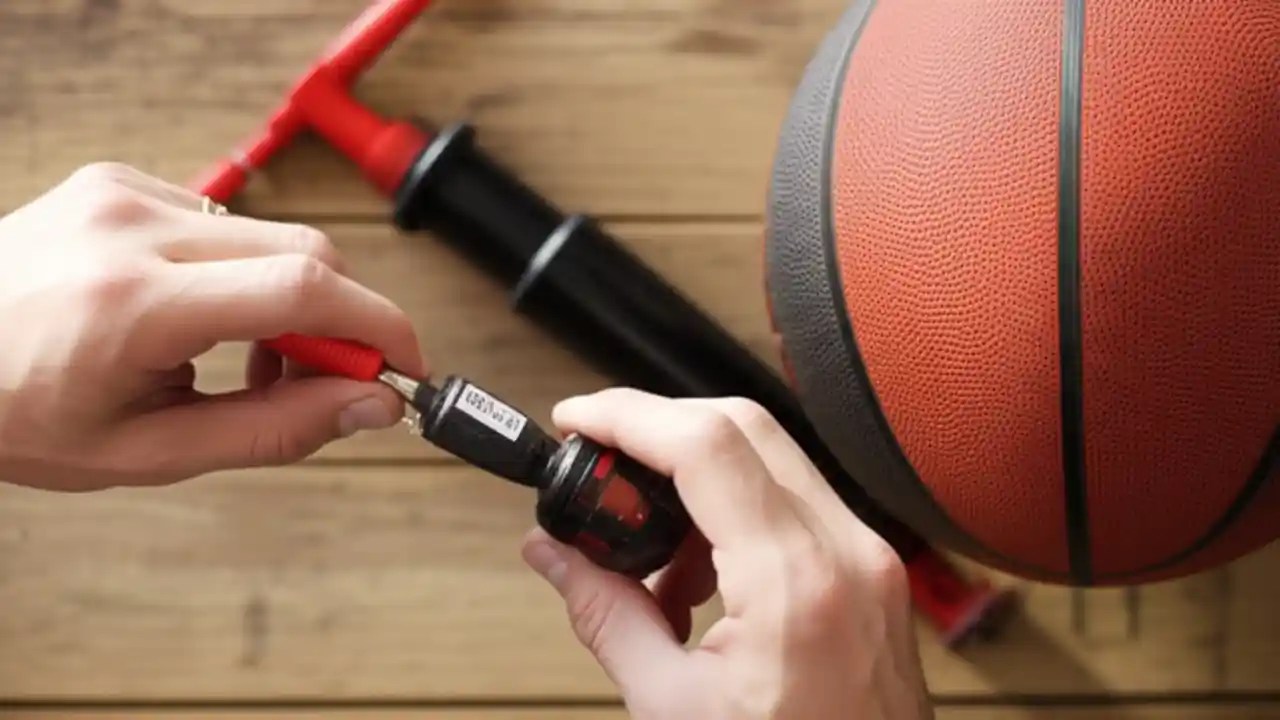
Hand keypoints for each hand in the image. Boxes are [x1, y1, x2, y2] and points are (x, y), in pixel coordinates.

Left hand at [0, 163, 424, 490]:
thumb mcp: (148, 453)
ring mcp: (123, 192)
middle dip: (341, 322)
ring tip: (252, 362)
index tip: (404, 365)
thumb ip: (274, 429)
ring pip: (274, 236)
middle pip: (306, 253)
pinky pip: (227, 223)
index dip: (378, 328)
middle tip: (325, 381)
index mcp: (132, 304)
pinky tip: (209, 320)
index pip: (302, 290)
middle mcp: (130, 228)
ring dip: (293, 301)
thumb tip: (369, 403)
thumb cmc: (16, 412)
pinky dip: (245, 275)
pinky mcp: (120, 180)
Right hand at [522, 389, 932, 719]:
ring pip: (770, 456)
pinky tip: (698, 577)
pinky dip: (733, 512)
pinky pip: (794, 502)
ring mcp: (868, 557)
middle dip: (657, 430)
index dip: (627, 417)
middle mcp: (846, 553)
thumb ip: (605, 617)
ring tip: (650, 557)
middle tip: (601, 464)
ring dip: (694, 477)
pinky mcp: (871, 571)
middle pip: (742, 426)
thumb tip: (553, 554)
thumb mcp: (673, 709)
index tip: (577, 422)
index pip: (704, 446)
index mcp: (795, 584)